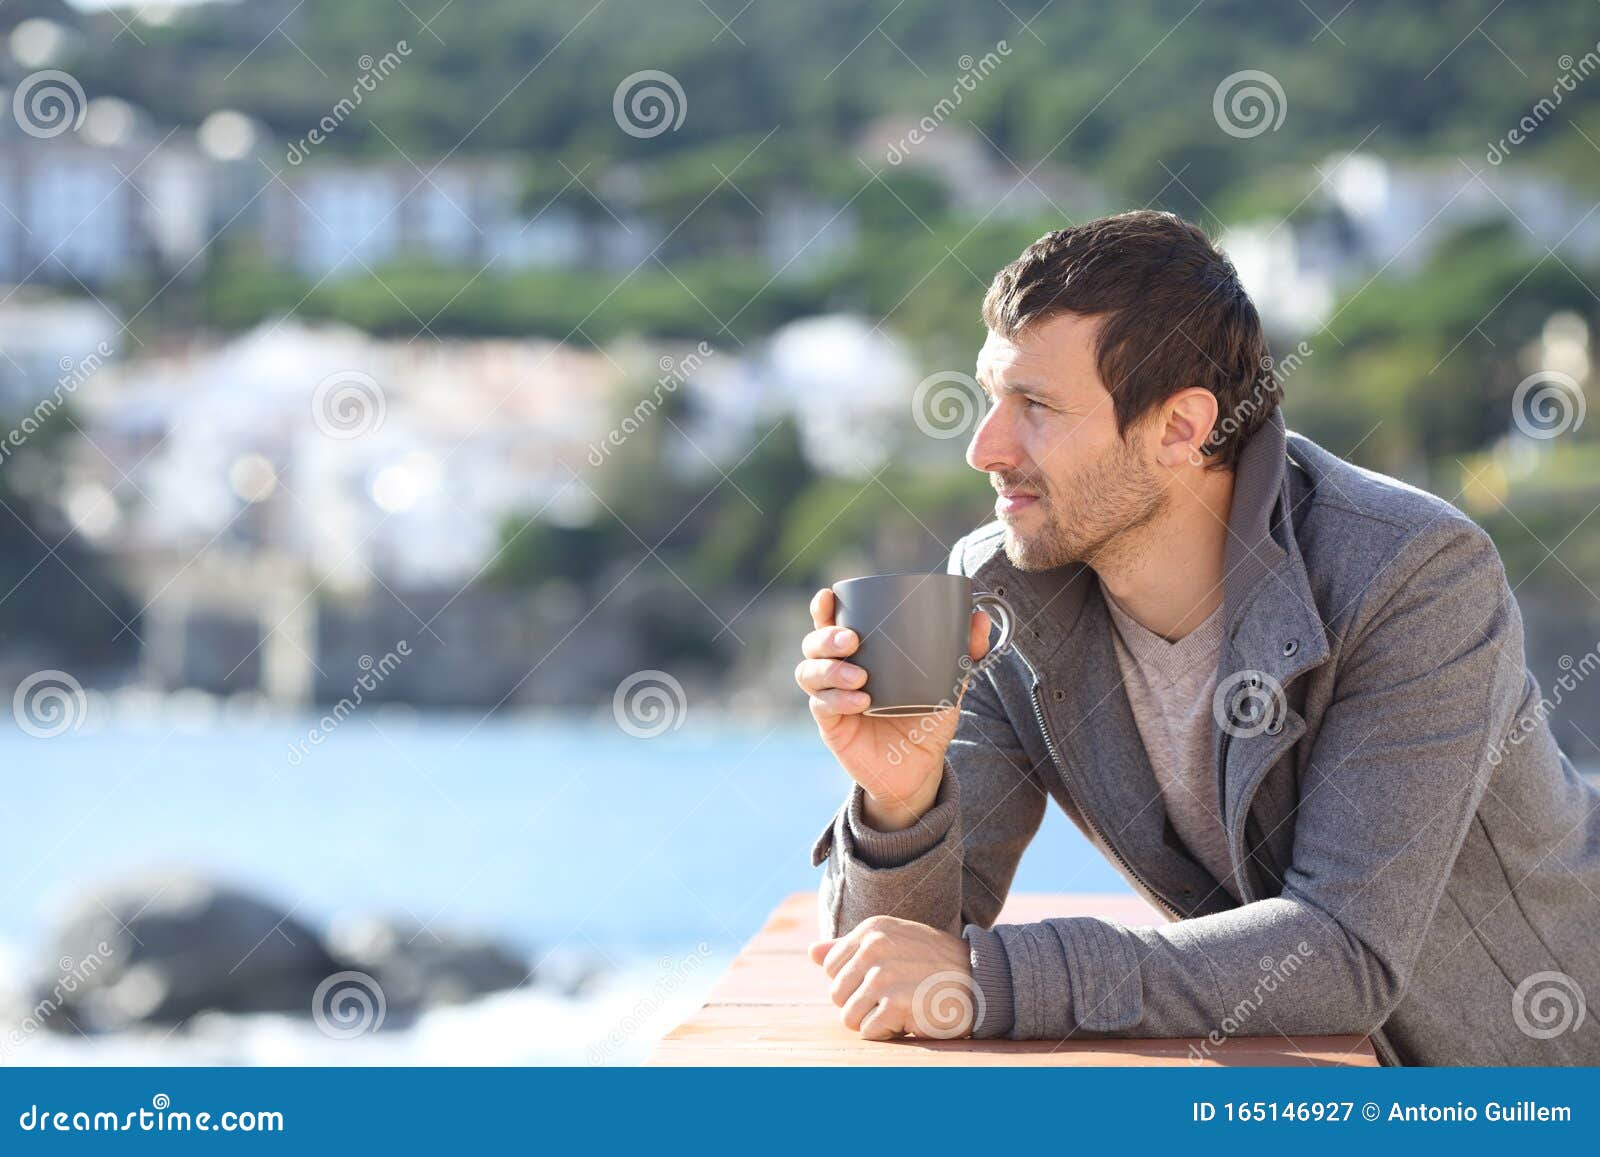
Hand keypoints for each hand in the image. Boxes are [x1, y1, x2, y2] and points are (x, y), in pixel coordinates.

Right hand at [795, 587, 991, 829]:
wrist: (919, 768)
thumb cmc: (926, 719)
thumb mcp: (949, 684)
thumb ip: (965, 652)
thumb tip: (980, 618)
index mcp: (861, 653)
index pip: (831, 624)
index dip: (823, 609)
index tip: (828, 596)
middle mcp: (839, 671)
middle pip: (813, 644)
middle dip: (826, 636)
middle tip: (852, 639)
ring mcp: (831, 698)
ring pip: (809, 672)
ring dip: (830, 669)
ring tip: (861, 676)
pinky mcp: (831, 725)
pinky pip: (822, 705)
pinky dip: (839, 700)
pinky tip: (862, 702)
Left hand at [809, 916, 978, 1039]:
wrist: (979, 980)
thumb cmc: (933, 964)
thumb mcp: (893, 943)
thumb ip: (850, 947)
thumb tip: (812, 953)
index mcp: (871, 930)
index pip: (830, 968)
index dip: (854, 982)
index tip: (884, 980)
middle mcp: (873, 948)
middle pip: (836, 995)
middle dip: (862, 1004)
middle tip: (895, 997)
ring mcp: (883, 975)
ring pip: (849, 1017)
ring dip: (874, 1021)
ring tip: (902, 1008)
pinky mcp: (895, 1003)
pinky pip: (869, 1032)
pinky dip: (888, 1033)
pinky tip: (910, 1019)